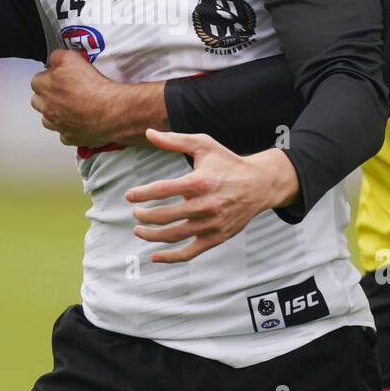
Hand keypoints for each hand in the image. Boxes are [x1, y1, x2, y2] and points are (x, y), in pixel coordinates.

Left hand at [30, 49, 163, 145]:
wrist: (111, 111)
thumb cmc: (93, 87)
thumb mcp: (72, 58)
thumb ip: (58, 57)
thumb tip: (53, 59)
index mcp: (46, 87)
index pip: (37, 80)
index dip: (48, 77)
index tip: (58, 77)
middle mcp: (48, 108)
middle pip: (38, 101)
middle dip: (47, 96)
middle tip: (63, 92)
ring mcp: (58, 125)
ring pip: (48, 120)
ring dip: (56, 114)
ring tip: (71, 108)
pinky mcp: (69, 137)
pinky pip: (64, 134)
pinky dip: (70, 129)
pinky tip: (80, 122)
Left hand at [126, 130, 299, 263]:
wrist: (260, 184)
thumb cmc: (228, 163)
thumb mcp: (204, 145)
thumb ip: (174, 140)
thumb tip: (149, 133)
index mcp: (199, 181)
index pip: (162, 190)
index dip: (141, 194)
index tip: (129, 196)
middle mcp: (205, 205)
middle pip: (165, 215)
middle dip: (143, 215)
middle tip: (135, 213)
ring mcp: (211, 224)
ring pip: (174, 235)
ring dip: (151, 235)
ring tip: (138, 230)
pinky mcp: (216, 237)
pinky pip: (190, 252)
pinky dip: (170, 257)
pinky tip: (155, 256)